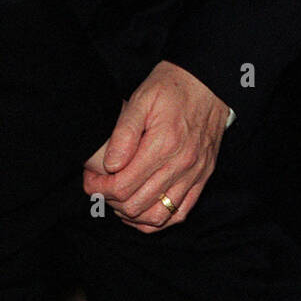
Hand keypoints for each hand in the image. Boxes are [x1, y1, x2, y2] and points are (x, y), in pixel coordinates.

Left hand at [83, 61, 229, 231]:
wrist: (209, 81)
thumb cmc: (172, 87)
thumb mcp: (142, 98)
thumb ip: (123, 133)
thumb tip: (110, 166)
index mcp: (163, 144)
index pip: (122, 186)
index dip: (98, 189)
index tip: (90, 179)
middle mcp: (181, 164)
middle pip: (135, 205)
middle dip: (109, 201)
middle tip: (100, 186)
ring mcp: (194, 174)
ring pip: (156, 217)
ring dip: (131, 214)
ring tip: (118, 198)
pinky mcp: (203, 177)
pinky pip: (179, 214)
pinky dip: (157, 219)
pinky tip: (143, 208)